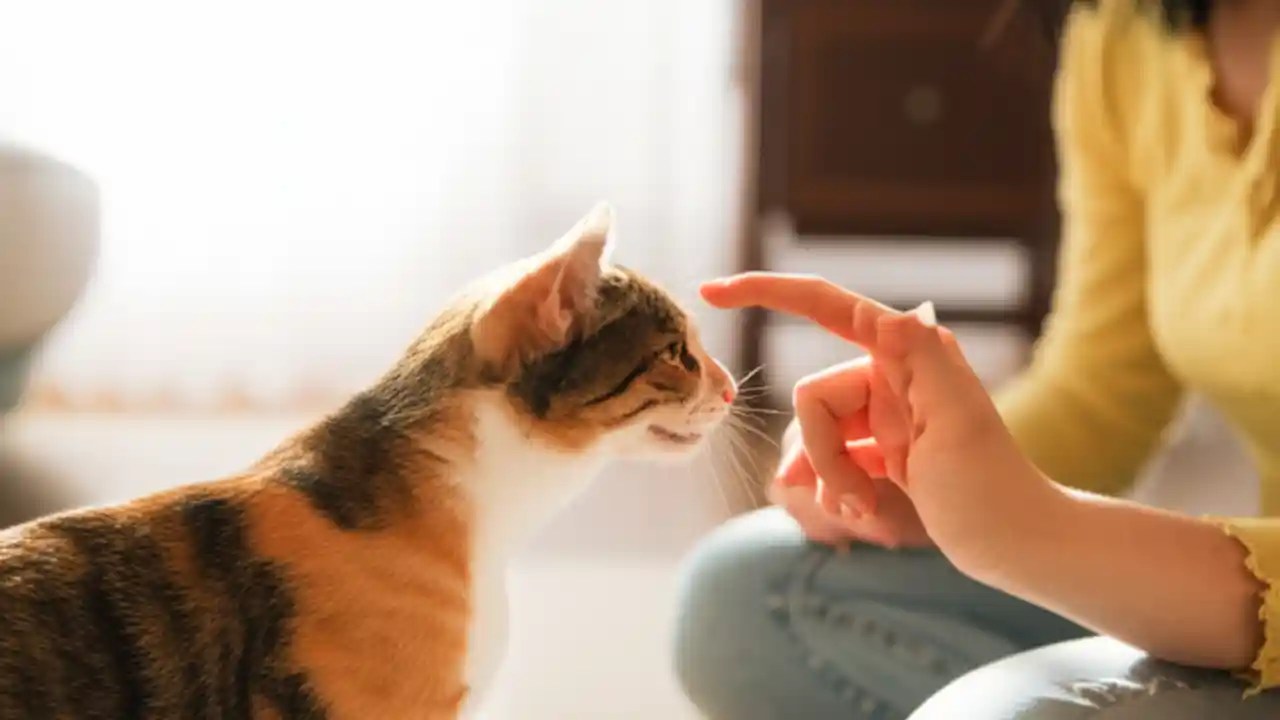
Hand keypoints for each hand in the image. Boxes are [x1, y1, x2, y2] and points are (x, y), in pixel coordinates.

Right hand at [702, 273, 1060, 572]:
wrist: (1015, 545)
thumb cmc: (993, 487)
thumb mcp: (959, 420)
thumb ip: (923, 357)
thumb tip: (889, 312)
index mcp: (906, 355)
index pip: (825, 306)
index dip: (768, 292)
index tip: (713, 292)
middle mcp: (890, 376)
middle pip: (812, 402)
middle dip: (824, 455)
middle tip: (862, 498)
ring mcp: (882, 416)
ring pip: (813, 437)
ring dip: (832, 482)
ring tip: (869, 513)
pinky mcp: (879, 452)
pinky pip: (827, 464)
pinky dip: (837, 493)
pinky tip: (866, 516)